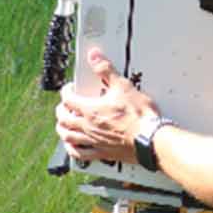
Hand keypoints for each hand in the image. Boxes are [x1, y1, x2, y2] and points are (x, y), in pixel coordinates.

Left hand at [54, 48, 159, 162]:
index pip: (68, 99)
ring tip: (62, 125)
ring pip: (68, 137)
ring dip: (62, 130)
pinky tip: (72, 148)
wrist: (151, 139)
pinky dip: (72, 150)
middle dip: (61, 110)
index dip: (66, 91)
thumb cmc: (140, 116)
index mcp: (91, 110)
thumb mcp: (124, 86)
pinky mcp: (103, 153)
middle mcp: (88, 127)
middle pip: (64, 119)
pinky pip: (80, 154)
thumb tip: (95, 57)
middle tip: (63, 105)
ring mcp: (94, 141)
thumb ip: (107, 70)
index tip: (70, 88)